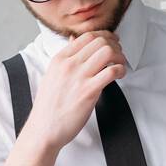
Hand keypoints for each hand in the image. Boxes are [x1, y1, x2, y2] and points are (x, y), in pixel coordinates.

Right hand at [24, 30, 126, 151]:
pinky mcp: (89, 91)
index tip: (111, 42)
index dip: (104, 37)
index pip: (86, 36)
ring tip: (120, 65)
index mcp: (59, 59)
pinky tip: (120, 76)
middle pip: (100, 41)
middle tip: (119, 55)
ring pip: (107, 52)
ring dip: (119, 57)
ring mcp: (79, 77)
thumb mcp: (51, 75)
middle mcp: (69, 64)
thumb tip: (73, 40)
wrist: (44, 129)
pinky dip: (121, 70)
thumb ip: (64, 58)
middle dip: (114, 45)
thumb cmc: (48, 107)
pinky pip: (111, 71)